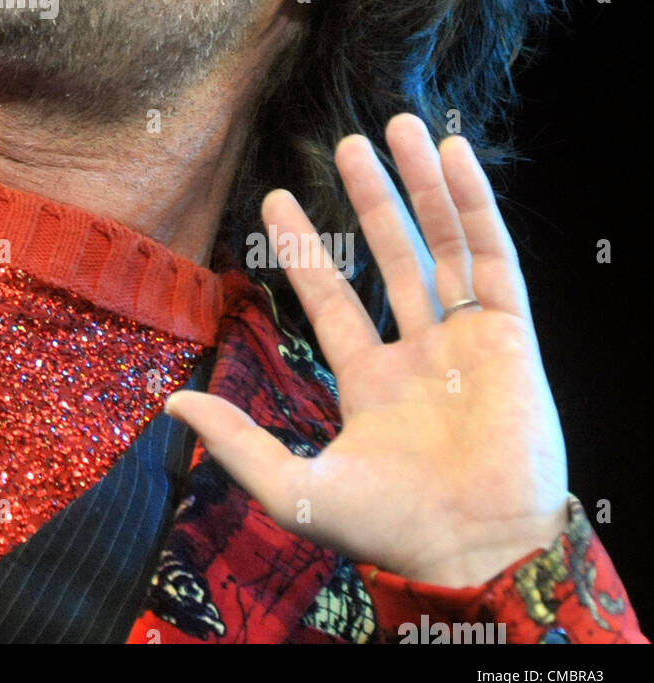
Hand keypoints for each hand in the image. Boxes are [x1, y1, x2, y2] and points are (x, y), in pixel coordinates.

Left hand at [166, 113, 568, 587]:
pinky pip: (492, 257)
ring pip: (442, 245)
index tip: (275, 198)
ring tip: (395, 125)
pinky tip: (452, 154)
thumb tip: (170, 406)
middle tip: (344, 142)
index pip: (333, 297)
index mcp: (372, 384)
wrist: (474, 557)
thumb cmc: (390, 532)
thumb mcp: (295, 489)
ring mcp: (466, 342)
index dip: (304, 249)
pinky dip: (474, 204)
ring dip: (421, 186)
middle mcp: (420, 354)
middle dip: (371, 200)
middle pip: (393, 257)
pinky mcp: (511, 337)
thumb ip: (237, 443)